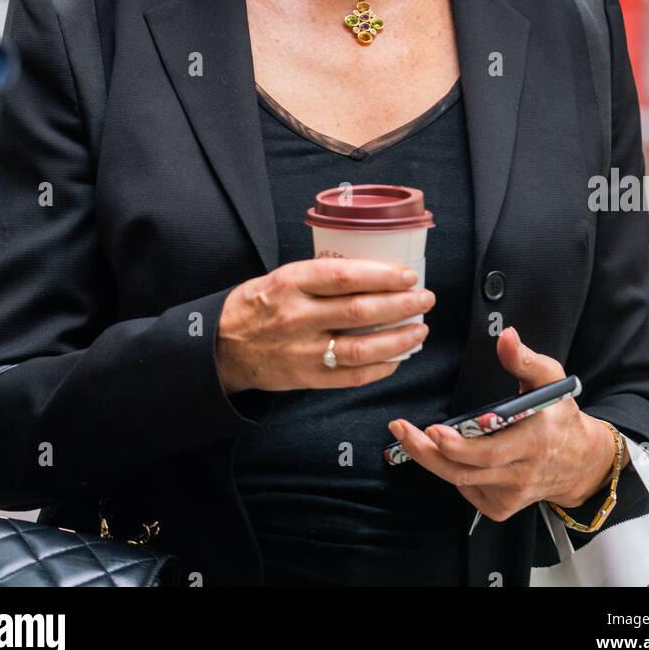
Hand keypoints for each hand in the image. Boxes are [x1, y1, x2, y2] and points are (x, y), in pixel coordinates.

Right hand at [216, 258, 435, 393]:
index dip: (381, 276)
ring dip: (398, 339)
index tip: (407, 275)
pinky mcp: (307, 378)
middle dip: (401, 305)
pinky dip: (379, 368)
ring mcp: (303, 351)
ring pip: (361, 348)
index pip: (344, 276)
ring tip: (419, 330)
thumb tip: (374, 271)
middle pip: (360, 311)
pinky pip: (351, 377)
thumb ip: (321, 275)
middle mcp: (297, 316)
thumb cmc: (260, 304)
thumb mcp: (284, 276)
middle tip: (424, 299)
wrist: (224, 345)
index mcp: (292, 283)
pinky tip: (396, 359)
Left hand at [386, 326, 616, 521]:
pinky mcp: (502, 507)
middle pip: (466, 470)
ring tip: (407, 438)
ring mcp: (511, 495)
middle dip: (428, 452)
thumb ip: (524, 359)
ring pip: (461, 481)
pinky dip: (453, 472)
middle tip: (402, 430)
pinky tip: (448, 454)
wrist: (581, 462)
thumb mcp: (550, 379)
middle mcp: (522, 473)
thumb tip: (505, 335)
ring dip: (430, 460)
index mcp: (534, 442)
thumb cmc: (560, 415)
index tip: (433, 429)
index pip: (490, 452)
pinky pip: (468, 490)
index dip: (458, 446)